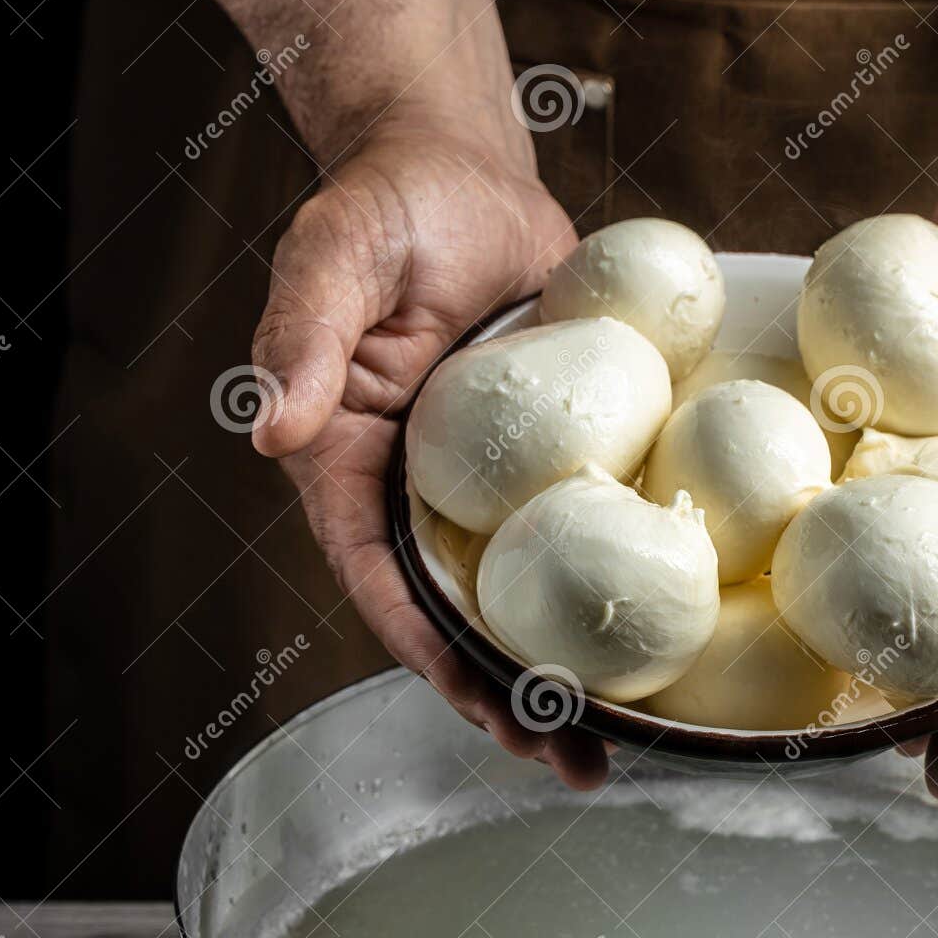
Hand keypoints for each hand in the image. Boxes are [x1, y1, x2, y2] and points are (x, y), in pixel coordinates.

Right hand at [248, 126, 608, 787]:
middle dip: (506, 697)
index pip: (378, 580)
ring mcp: (490, 484)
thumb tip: (274, 430)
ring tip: (619, 741)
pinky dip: (609, 585)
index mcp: (350, 465)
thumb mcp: (334, 259)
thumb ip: (304, 339)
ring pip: (524, 593)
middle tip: (568, 762)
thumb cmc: (386, 208)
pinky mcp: (550, 459)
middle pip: (457, 615)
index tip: (485, 708)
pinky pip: (579, 531)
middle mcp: (419, 493)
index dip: (428, 652)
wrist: (464, 175)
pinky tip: (662, 632)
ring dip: (564, 668)